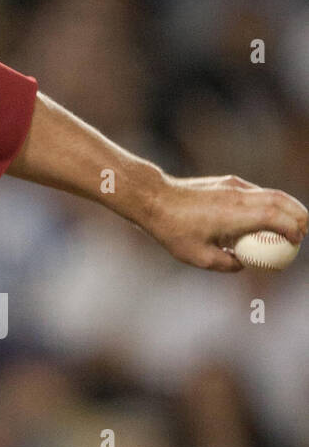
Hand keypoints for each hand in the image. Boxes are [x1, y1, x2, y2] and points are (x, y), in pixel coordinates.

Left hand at [145, 174, 307, 271]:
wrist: (153, 198)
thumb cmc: (173, 229)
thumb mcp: (198, 257)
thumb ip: (226, 264)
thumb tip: (242, 264)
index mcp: (235, 214)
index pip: (275, 217)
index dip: (291, 228)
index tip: (296, 241)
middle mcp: (237, 196)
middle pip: (280, 200)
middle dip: (299, 215)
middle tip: (304, 231)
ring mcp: (232, 186)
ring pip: (270, 192)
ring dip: (287, 206)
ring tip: (294, 222)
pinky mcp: (225, 182)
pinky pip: (256, 191)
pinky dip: (269, 201)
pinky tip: (268, 214)